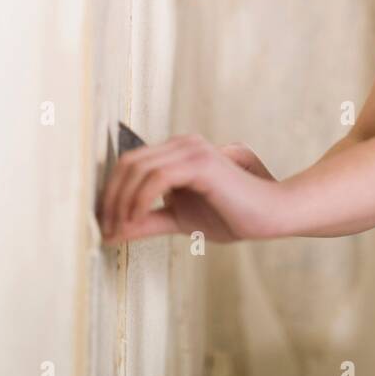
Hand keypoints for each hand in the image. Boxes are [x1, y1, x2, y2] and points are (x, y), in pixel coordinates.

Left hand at [97, 135, 286, 245]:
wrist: (272, 215)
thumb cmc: (233, 215)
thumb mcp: (180, 220)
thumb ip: (148, 221)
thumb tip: (112, 232)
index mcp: (178, 151)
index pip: (130, 163)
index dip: (110, 192)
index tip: (102, 223)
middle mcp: (183, 143)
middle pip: (128, 163)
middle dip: (109, 197)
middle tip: (104, 229)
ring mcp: (192, 149)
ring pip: (137, 169)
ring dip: (120, 202)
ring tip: (117, 229)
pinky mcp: (201, 162)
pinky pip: (156, 178)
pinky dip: (139, 200)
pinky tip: (134, 220)